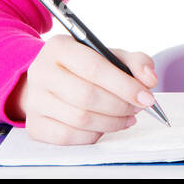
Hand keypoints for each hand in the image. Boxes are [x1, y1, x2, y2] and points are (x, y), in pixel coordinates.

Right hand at [4, 36, 158, 144]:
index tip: (146, 96)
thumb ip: (135, 62)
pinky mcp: (34, 125)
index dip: (124, 85)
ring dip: (111, 122)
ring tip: (127, 117)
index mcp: (59, 47)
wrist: (49, 80)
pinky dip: (92, 135)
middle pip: (87, 96)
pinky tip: (104, 127)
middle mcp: (41, 72)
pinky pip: (67, 137)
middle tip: (138, 108)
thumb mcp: (109, 55)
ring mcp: (34, 100)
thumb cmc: (84, 68)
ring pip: (79, 119)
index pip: (94, 68)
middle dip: (120, 106)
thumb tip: (149, 79)